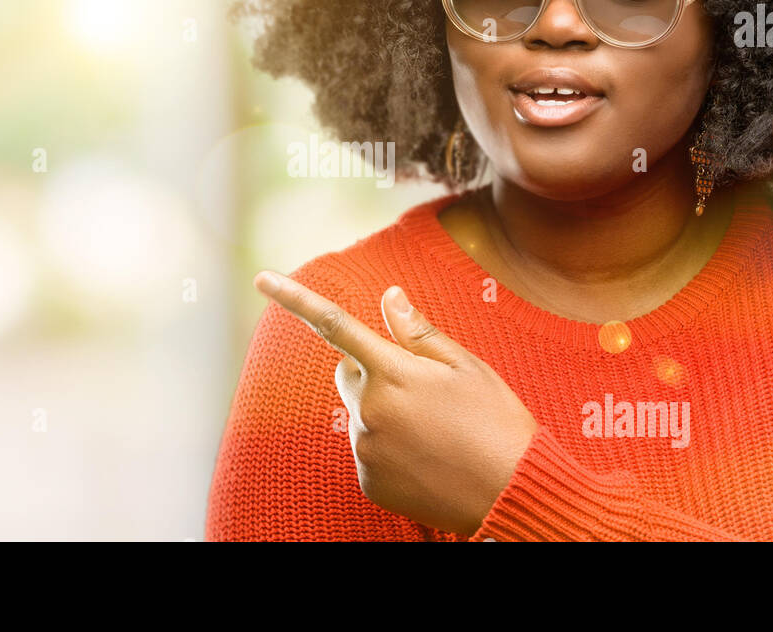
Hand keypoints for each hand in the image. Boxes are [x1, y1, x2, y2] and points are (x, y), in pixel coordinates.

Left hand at [253, 269, 538, 535]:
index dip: (294, 299)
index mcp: (393, 372)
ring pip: (360, 413)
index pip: (334, 325)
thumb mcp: (466, 366)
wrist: (512, 494)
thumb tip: (387, 295)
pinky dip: (389, 447)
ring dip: (384, 411)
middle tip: (420, 387)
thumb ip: (418, 331)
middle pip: (348, 372)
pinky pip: (368, 449)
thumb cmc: (496, 422)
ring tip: (434, 429)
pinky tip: (426, 456)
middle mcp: (370, 410)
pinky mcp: (368, 481)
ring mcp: (366, 449)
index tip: (261, 278)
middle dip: (371, 370)